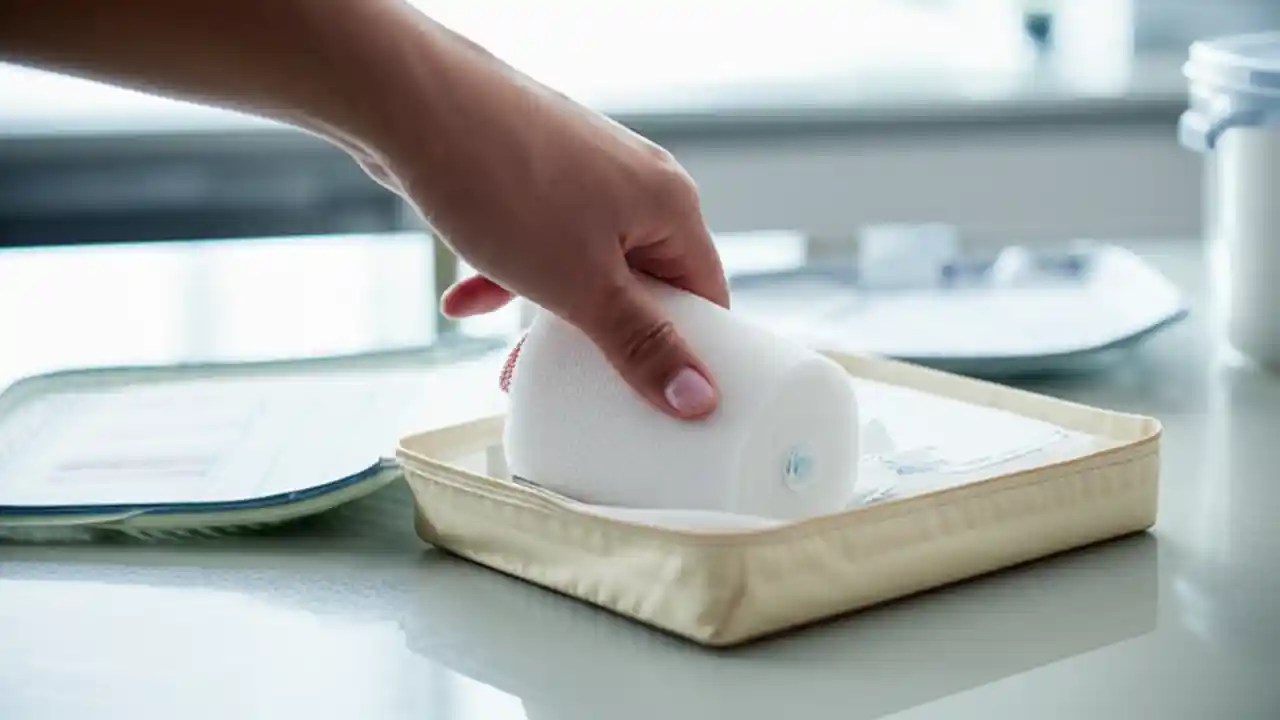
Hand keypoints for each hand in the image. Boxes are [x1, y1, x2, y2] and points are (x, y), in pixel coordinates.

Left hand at [366, 17, 728, 418]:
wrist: (411, 102)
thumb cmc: (504, 182)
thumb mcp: (580, 287)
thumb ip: (639, 345)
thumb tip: (698, 398)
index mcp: (670, 205)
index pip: (706, 294)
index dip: (691, 352)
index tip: (668, 402)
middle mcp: (634, 181)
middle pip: (643, 284)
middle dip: (606, 339)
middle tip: (580, 388)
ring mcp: (581, 173)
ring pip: (584, 265)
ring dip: (551, 314)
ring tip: (512, 360)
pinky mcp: (531, 170)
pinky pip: (537, 239)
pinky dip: (510, 275)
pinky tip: (464, 301)